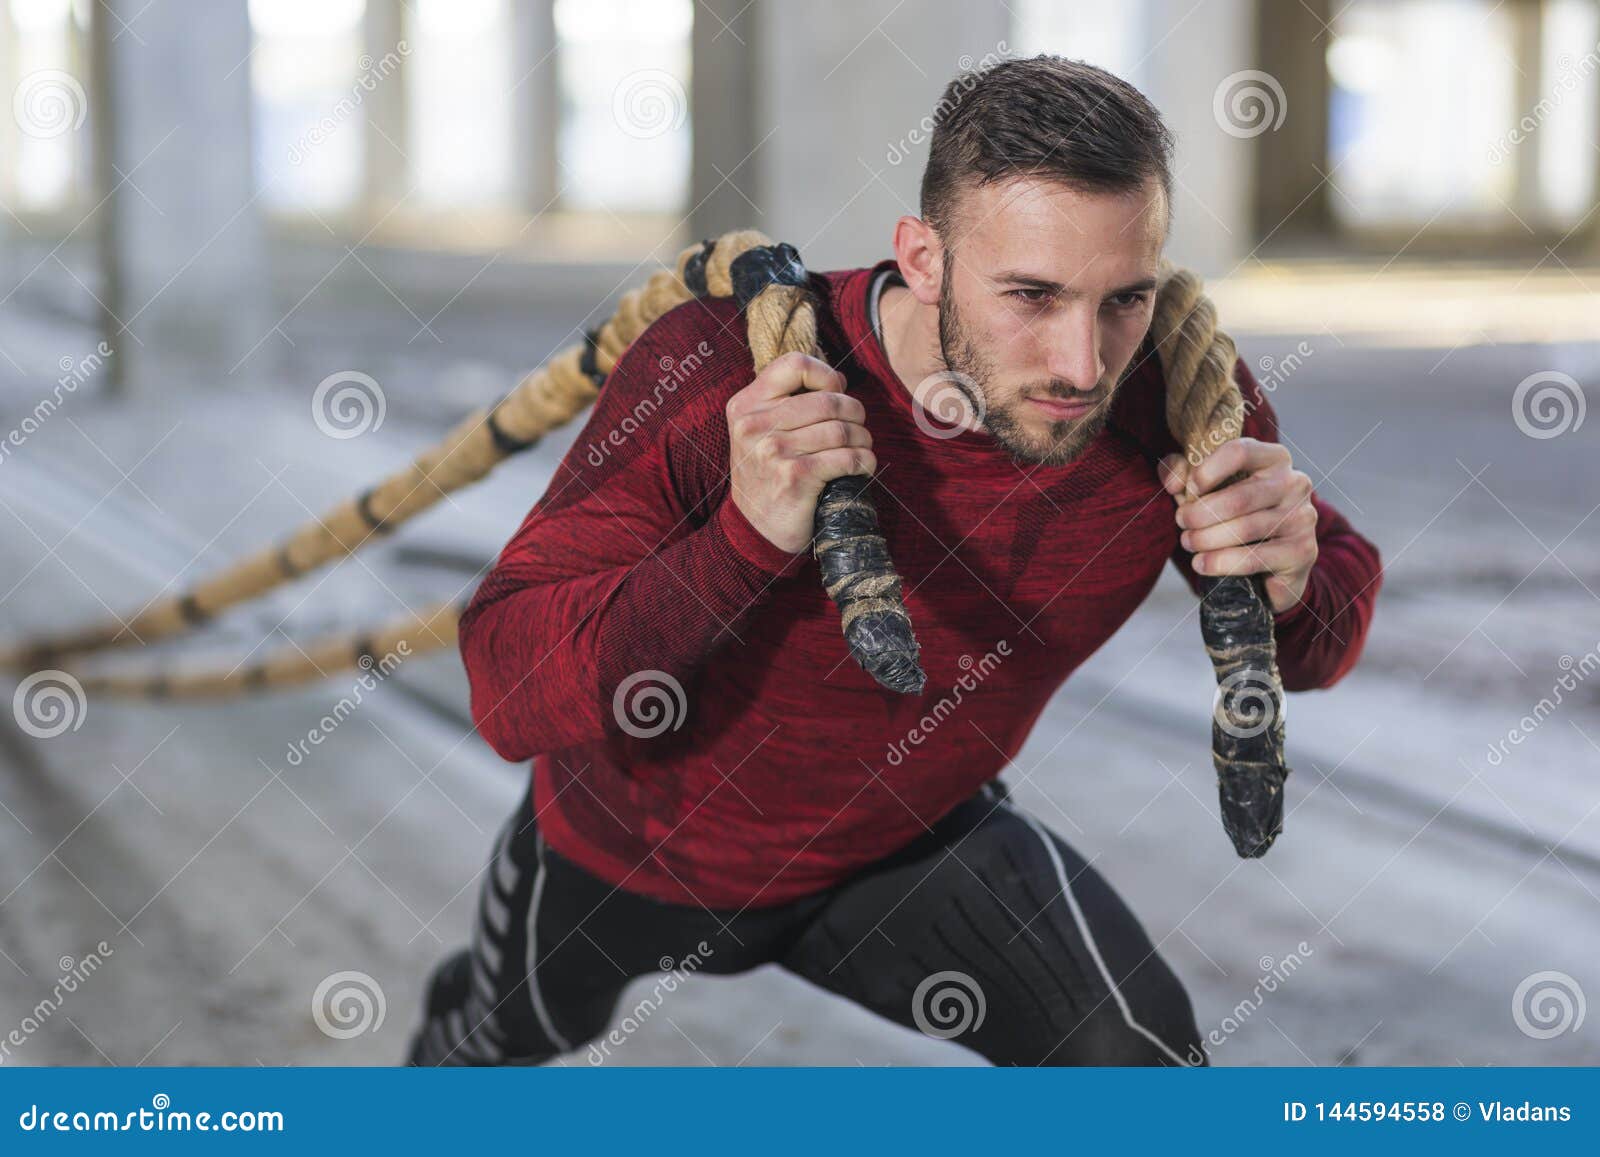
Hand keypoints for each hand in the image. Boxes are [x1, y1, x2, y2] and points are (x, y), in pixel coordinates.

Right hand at [726, 352, 875, 554]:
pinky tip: (862, 467)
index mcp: (745, 405)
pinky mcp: (796, 477)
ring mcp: (774, 451)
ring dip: (863, 440)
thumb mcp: (759, 431)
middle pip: (828, 400)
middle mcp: (755, 425)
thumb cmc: (766, 475)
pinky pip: (847, 458)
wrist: (754, 529)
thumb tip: (838, 381)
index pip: (794, 364)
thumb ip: (787, 402)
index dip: (825, 374)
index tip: (835, 392)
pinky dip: (864, 461)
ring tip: (861, 449)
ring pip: (842, 430)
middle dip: (855, 413)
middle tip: (858, 429)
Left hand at [1159, 438, 1316, 613]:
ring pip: (1244, 529)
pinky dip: (1220, 562)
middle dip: (1200, 514)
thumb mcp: (1209, 489)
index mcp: (1275, 458)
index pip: (1240, 452)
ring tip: (1188, 543)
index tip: (1188, 489)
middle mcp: (1295, 483)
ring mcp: (1302, 517)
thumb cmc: (1235, 516)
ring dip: (1206, 539)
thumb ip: (1184, 473)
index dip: (1206, 471)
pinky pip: (1253, 557)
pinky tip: (1202, 564)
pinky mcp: (1302, 551)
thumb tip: (1173, 481)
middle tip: (1182, 523)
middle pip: (1239, 497)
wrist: (1271, 563)